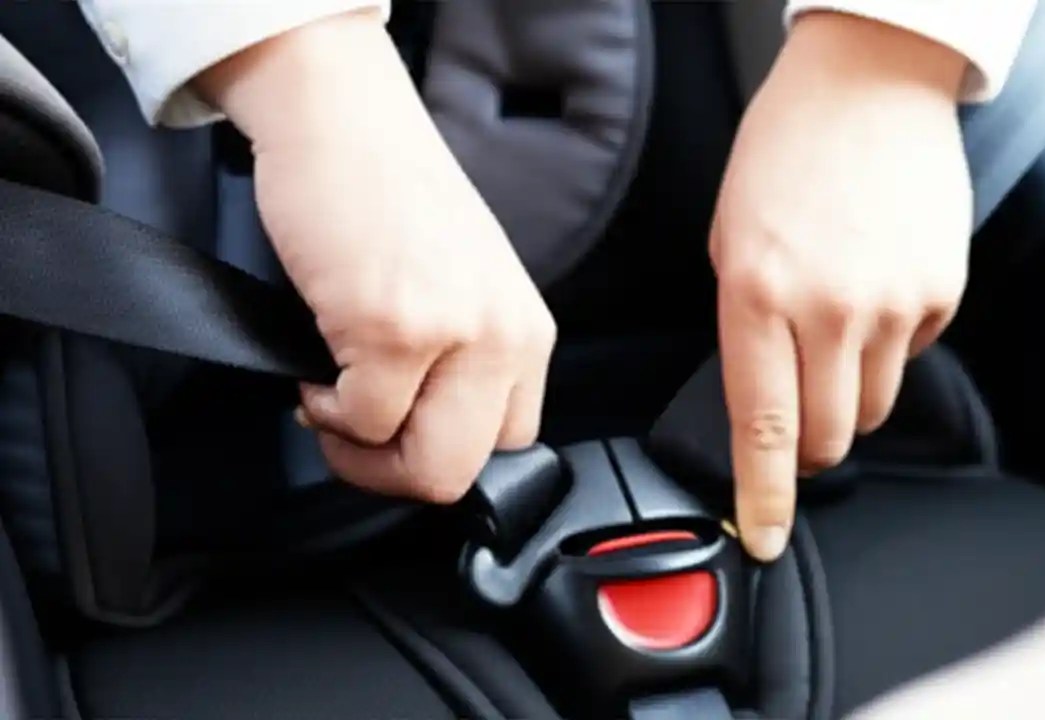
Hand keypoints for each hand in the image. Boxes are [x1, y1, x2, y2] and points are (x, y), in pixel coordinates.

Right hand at [195, 10, 554, 502]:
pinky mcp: (394, 326)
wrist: (343, 118)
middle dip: (391, 471)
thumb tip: (418, 436)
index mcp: (526, 330)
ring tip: (330, 392)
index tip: (393, 426)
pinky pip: (358, 421)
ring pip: (419, 467)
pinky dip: (321, 409)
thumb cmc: (389, 196)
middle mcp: (504, 335)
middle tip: (350, 432)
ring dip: (355, 445)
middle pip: (463, 472)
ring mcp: (455, 334)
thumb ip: (462, 361)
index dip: (438, 450)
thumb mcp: (460, 288)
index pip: (508, 444)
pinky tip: (312, 360)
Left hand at [711, 13, 972, 560]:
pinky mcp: (942, 292)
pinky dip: (891, 341)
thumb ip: (744, 326)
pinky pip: (915, 355)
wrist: (869, 85)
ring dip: (849, 390)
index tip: (764, 537)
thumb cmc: (785, 152)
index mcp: (756, 294)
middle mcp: (828, 308)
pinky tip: (875, 285)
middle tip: (798, 405)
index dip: (762, 495)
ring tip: (837, 322)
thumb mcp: (730, 238)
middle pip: (826, 435)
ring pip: (872, 405)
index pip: (761, 426)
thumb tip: (761, 399)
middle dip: (808, 442)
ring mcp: (893, 303)